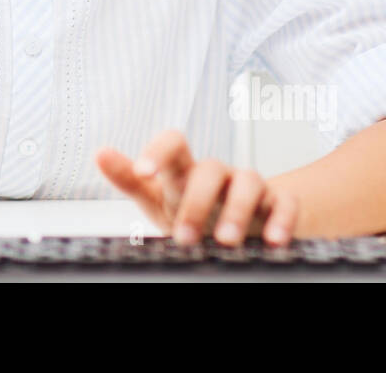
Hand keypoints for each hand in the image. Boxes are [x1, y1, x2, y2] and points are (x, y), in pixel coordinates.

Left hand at [95, 130, 298, 245]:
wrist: (238, 226)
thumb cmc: (190, 209)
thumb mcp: (157, 198)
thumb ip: (129, 179)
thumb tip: (100, 153)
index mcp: (185, 170)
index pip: (173, 144)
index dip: (157, 151)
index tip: (143, 170)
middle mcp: (218, 174)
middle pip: (211, 170)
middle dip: (197, 202)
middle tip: (184, 237)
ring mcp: (249, 186)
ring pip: (250, 181)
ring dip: (237, 210)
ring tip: (226, 242)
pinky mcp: (278, 203)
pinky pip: (286, 202)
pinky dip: (282, 219)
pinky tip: (274, 240)